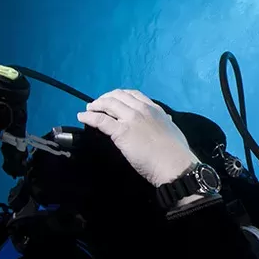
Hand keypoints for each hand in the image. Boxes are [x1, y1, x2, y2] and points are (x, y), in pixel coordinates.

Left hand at [77, 89, 198, 186]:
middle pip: (118, 96)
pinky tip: (82, 116)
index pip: (133, 95)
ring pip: (108, 104)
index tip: (113, 100)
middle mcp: (142, 110)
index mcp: (155, 109)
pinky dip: (89, 116)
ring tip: (89, 109)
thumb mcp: (172, 129)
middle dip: (105, 98)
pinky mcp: (122, 132)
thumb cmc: (175, 152)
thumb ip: (165, 122)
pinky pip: (101, 120)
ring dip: (95, 105)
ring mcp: (131, 119)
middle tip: (97, 104)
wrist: (174, 164)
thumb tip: (165, 119)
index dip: (119, 95)